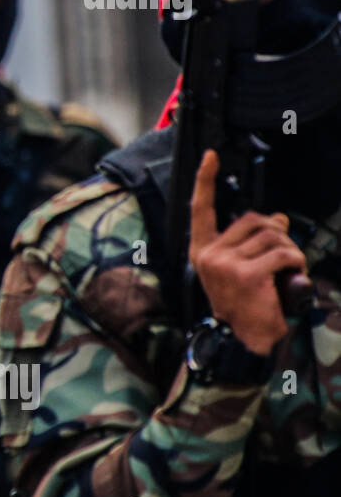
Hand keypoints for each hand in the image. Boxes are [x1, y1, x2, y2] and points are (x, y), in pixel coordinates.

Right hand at [189, 150, 307, 355]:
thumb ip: (251, 242)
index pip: (200, 208)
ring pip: (271, 235)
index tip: (210, 157)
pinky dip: (296, 261)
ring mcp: (225, 264)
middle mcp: (209, 254)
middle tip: (284, 252)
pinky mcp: (246, 274)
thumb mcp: (240, 268)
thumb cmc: (244, 304)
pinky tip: (293, 274)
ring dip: (289, 249)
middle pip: (252, 219)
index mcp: (202, 250)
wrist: (244, 339)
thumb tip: (276, 218)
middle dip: (276, 232)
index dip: (206, 180)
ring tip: (288, 269)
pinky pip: (281, 253)